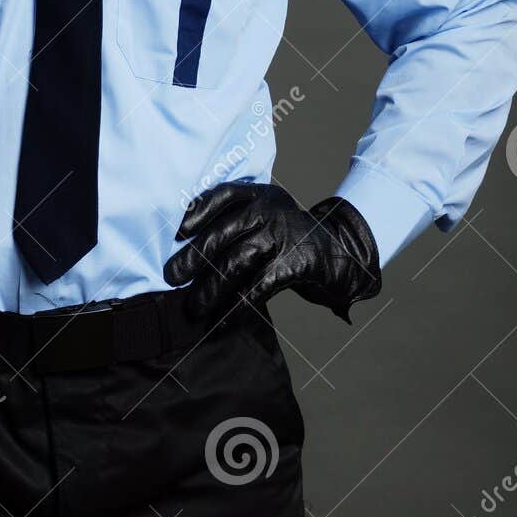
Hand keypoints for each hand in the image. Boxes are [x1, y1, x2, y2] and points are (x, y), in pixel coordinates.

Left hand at [162, 182, 380, 323]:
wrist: (344, 251)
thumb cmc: (291, 238)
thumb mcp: (268, 217)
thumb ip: (238, 222)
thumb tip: (188, 248)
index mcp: (260, 195)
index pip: (222, 196)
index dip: (196, 213)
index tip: (177, 233)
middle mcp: (271, 210)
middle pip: (223, 232)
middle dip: (193, 257)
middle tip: (172, 277)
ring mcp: (284, 235)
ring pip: (236, 261)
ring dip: (210, 288)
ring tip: (194, 308)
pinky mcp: (296, 263)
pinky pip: (258, 287)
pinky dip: (237, 307)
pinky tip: (223, 321)